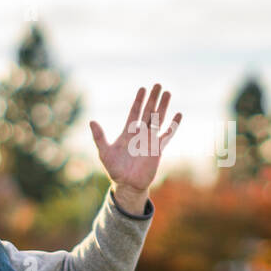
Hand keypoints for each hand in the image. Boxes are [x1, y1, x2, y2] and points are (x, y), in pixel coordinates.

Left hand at [90, 83, 180, 213]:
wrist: (127, 185)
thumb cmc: (115, 169)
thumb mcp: (104, 152)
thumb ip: (99, 137)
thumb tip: (91, 121)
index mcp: (128, 132)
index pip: (134, 112)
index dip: (138, 101)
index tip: (143, 89)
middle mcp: (140, 134)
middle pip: (148, 112)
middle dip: (153, 99)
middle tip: (158, 85)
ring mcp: (150, 140)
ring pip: (158, 119)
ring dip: (163, 106)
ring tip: (168, 93)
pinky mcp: (158, 149)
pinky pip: (167, 134)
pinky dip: (173, 125)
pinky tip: (178, 114)